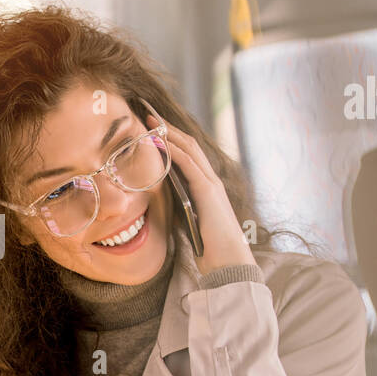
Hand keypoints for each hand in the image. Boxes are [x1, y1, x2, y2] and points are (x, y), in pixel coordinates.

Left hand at [160, 124, 257, 274]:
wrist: (228, 262)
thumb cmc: (209, 247)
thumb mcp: (187, 222)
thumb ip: (176, 206)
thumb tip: (157, 200)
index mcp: (205, 187)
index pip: (188, 155)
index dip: (170, 139)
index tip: (151, 128)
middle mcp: (210, 180)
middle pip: (188, 145)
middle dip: (168, 128)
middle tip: (148, 113)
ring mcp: (211, 184)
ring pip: (189, 149)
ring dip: (169, 133)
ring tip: (151, 120)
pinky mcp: (209, 192)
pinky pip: (190, 165)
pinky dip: (175, 151)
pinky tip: (162, 142)